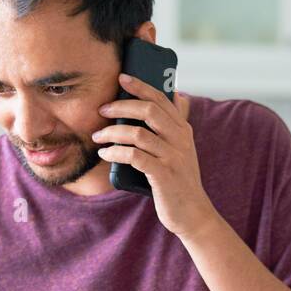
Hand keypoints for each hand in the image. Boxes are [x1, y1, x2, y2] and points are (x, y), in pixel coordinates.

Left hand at [93, 74, 216, 236]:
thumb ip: (175, 126)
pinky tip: (106, 153)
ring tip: (98, 137)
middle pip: (149, 111)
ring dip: (112, 133)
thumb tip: (177, 95)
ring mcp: (173, 157)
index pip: (162, 99)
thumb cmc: (180, 181)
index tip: (121, 77)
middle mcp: (180, 140)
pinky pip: (135, 157)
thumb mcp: (182, 150)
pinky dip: (116, 152)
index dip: (141, 85)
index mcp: (183, 129)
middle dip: (121, 106)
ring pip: (138, 134)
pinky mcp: (164, 175)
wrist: (192, 214)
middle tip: (102, 110)